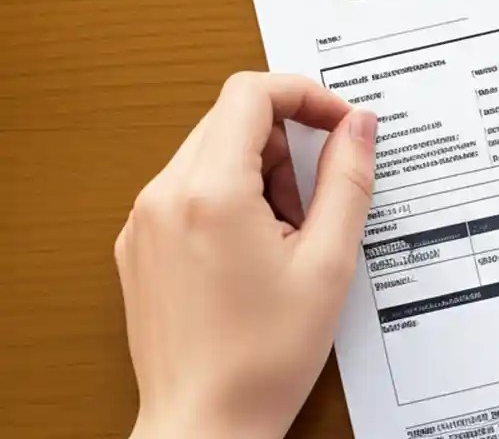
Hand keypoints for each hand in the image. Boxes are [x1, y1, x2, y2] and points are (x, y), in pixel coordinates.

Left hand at [115, 73, 377, 438]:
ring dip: (259, 174)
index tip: (339, 123)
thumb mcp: (328, 261)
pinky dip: (230, 199)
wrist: (206, 424)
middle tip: (316, 202)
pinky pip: (188, 190)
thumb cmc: (263, 358)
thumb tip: (359, 126)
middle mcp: (164, 197)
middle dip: (286, 145)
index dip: (305, 94)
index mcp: (209, 192)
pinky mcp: (138, 245)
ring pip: (210, 154)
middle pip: (231, 120)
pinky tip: (256, 253)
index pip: (251, 93)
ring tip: (287, 238)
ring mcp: (144, 221)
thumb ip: (348, 180)